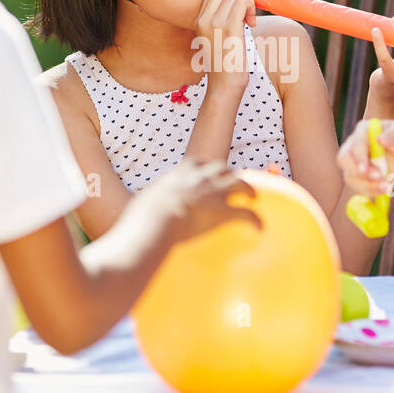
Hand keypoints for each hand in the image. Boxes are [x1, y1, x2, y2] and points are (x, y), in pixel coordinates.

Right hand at [138, 158, 260, 244]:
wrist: (155, 222)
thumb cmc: (140, 219)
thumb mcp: (140, 206)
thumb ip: (144, 208)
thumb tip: (133, 221)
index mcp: (178, 175)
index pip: (195, 164)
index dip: (203, 168)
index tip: (205, 172)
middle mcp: (198, 178)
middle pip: (220, 168)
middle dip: (228, 173)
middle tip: (234, 181)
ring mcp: (213, 193)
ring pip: (239, 182)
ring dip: (248, 188)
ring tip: (253, 195)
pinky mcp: (224, 212)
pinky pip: (246, 214)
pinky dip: (255, 220)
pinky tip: (260, 228)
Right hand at [194, 0, 258, 94]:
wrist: (223, 87)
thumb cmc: (227, 65)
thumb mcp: (220, 38)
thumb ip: (225, 19)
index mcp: (199, 20)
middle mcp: (203, 19)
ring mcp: (214, 23)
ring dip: (250, 2)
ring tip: (251, 21)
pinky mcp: (228, 29)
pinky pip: (243, 3)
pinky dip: (252, 8)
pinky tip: (252, 24)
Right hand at [338, 119, 393, 196]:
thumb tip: (381, 138)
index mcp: (364, 131)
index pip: (355, 144)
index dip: (358, 157)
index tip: (365, 169)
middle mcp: (355, 145)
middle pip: (343, 160)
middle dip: (359, 173)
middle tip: (379, 177)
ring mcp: (355, 162)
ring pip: (350, 177)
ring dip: (368, 185)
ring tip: (388, 185)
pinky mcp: (359, 177)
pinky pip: (358, 188)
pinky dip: (372, 191)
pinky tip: (386, 187)